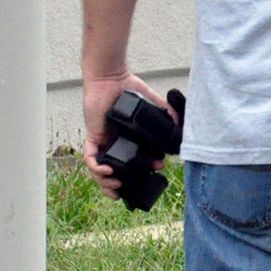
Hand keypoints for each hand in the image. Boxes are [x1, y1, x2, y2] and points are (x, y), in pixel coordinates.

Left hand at [82, 70, 174, 199]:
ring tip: (116, 186)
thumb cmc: (128, 87)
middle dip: (117, 187)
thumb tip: (180, 125)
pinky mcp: (93, 137)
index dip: (142, 171)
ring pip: (99, 170)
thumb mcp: (152, 103)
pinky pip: (90, 158)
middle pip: (112, 172)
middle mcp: (115, 142)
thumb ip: (166, 112)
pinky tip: (106, 170)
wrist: (111, 78)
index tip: (156, 170)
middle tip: (126, 192)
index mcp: (129, 138)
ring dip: (105, 183)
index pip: (134, 161)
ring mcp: (103, 141)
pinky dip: (96, 167)